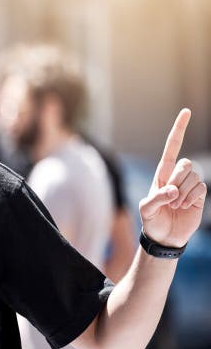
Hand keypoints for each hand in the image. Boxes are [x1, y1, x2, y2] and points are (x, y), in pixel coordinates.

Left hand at [139, 109, 206, 247]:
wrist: (164, 237)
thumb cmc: (151, 220)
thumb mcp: (146, 209)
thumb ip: (157, 198)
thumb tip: (173, 190)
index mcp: (162, 173)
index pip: (172, 147)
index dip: (179, 130)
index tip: (186, 112)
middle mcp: (177, 176)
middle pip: (185, 164)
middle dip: (177, 180)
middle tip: (169, 197)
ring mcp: (189, 185)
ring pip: (194, 176)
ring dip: (184, 193)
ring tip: (175, 205)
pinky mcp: (199, 195)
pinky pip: (202, 188)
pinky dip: (192, 198)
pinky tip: (184, 206)